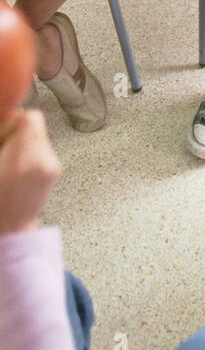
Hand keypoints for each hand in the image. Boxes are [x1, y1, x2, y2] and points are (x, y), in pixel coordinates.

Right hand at [0, 110, 61, 233]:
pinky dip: (28, 151)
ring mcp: (52, 167)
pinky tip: (14, 167)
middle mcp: (44, 162)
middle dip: (13, 130)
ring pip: (37, 134)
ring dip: (20, 141)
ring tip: (6, 160)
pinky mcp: (54, 171)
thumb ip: (0, 137)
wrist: (9, 232)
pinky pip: (40, 148)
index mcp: (24, 162)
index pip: (30, 118)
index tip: (0, 130)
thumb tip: (5, 118)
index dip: (10, 120)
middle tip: (1, 146)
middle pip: (33, 123)